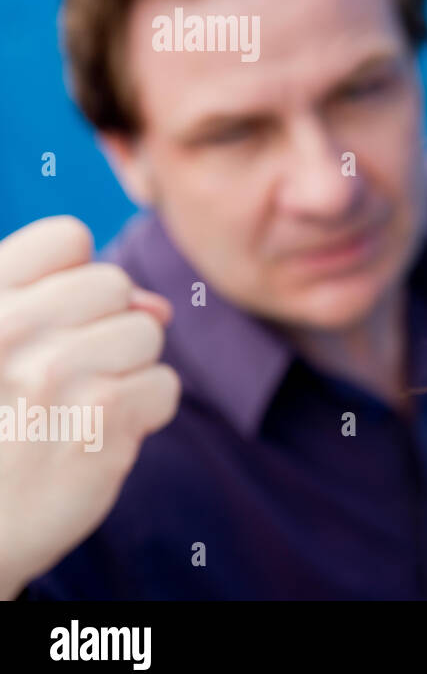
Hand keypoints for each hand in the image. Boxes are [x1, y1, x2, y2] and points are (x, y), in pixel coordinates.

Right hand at [0, 216, 179, 598]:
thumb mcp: (5, 349)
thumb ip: (67, 305)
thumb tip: (158, 305)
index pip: (66, 236)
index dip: (74, 277)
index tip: (50, 323)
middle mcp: (12, 328)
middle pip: (116, 285)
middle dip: (105, 328)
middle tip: (61, 380)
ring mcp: (58, 372)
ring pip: (148, 332)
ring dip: (126, 372)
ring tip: (76, 409)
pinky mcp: (103, 418)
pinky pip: (164, 386)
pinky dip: (142, 415)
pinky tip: (96, 437)